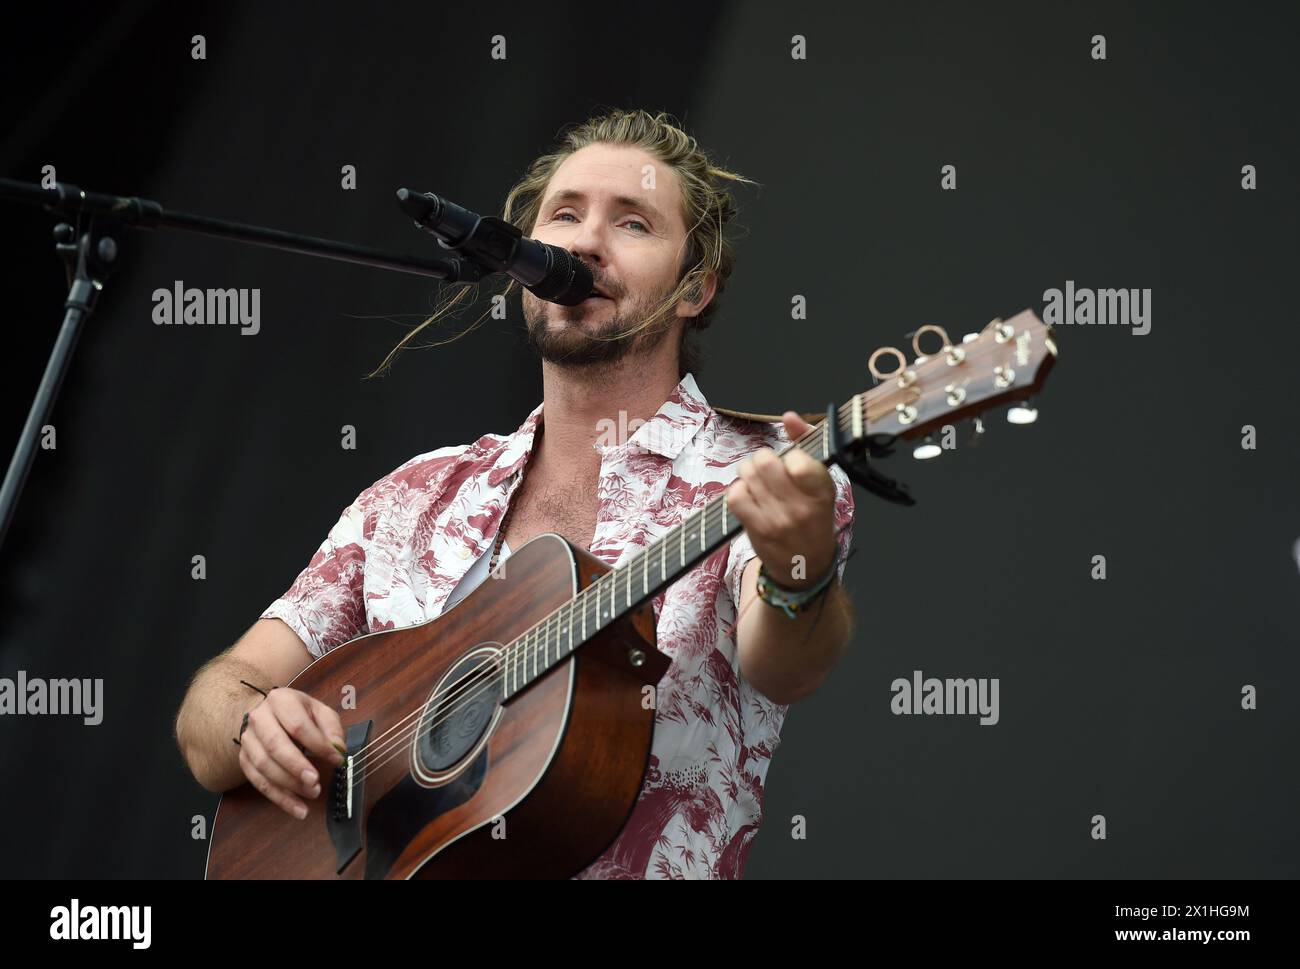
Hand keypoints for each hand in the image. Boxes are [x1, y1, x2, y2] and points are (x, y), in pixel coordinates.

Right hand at [238, 688, 345, 819]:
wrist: (267, 715)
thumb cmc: (298, 714)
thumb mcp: (320, 712)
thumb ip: (332, 729)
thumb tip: (338, 750)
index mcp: (281, 701)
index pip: (298, 725)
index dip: (318, 744)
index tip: (336, 760)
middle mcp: (259, 718)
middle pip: (275, 745)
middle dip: (296, 767)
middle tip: (315, 781)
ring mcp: (248, 740)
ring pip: (264, 766)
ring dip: (288, 785)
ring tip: (312, 794)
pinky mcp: (244, 760)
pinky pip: (259, 783)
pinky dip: (279, 798)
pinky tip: (297, 809)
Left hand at [727, 412, 837, 590]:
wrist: (805, 566)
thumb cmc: (814, 517)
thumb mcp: (821, 483)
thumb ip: (807, 444)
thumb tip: (789, 417)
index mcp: (821, 492)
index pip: (799, 462)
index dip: (790, 455)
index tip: (792, 463)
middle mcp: (800, 507)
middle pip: (765, 462)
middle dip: (762, 458)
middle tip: (767, 467)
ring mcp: (776, 520)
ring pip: (747, 475)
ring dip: (748, 472)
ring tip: (757, 481)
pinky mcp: (756, 529)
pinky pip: (735, 495)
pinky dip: (738, 490)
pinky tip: (749, 495)